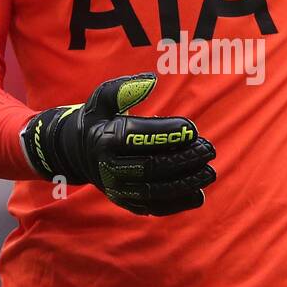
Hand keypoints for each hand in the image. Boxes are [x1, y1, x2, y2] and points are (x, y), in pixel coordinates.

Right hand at [20, 72, 215, 215]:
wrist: (78, 153)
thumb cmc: (99, 119)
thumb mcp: (104, 98)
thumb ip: (125, 88)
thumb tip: (151, 80)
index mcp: (105, 139)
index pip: (139, 137)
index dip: (168, 133)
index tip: (192, 129)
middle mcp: (109, 168)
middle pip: (151, 167)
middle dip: (184, 159)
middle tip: (209, 150)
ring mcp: (118, 189)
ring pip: (155, 191)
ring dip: (187, 183)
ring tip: (209, 172)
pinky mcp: (127, 203)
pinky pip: (154, 207)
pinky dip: (178, 203)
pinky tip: (198, 193)